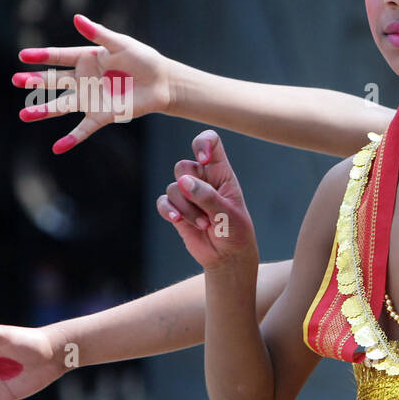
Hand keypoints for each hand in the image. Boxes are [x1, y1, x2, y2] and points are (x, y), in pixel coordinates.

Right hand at [14, 14, 172, 153]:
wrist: (163, 83)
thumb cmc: (143, 59)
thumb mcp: (121, 44)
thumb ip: (99, 34)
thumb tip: (77, 18)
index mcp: (86, 59)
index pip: (59, 57)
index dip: (42, 56)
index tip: (23, 56)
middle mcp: (84, 79)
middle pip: (55, 81)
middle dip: (35, 81)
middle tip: (16, 80)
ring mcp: (91, 98)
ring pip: (63, 105)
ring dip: (43, 111)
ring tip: (24, 114)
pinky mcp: (103, 115)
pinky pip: (85, 128)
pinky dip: (72, 139)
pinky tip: (58, 148)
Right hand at [158, 130, 257, 270]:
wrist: (227, 257)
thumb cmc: (235, 232)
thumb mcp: (228, 214)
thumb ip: (208, 196)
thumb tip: (183, 182)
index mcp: (221, 173)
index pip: (211, 143)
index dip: (203, 143)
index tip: (203, 159)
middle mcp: (203, 179)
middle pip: (182, 166)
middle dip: (190, 188)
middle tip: (208, 210)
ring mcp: (188, 194)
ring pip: (173, 187)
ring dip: (186, 208)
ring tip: (204, 224)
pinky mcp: (176, 209)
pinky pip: (163, 202)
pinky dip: (169, 210)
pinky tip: (177, 220)